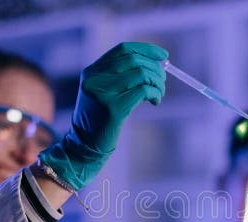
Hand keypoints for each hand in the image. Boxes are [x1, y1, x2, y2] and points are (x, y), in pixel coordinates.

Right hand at [39, 42, 167, 190]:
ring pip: (141, 74)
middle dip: (155, 69)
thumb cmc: (99, 120)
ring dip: (157, 82)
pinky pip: (143, 91)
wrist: (84, 146)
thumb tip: (154, 65)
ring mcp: (103, 92)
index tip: (163, 55)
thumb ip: (120, 77)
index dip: (146, 49)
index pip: (123, 49)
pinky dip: (155, 94)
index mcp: (92, 71)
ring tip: (159, 93)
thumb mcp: (103, 92)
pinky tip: (155, 101)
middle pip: (134, 60)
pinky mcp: (113, 108)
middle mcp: (95, 78)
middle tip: (162, 81)